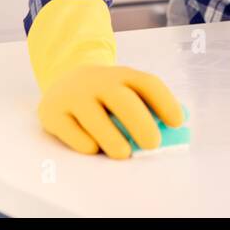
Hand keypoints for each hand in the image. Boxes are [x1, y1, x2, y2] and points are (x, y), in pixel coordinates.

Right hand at [37, 64, 184, 159]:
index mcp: (123, 76)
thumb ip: (147, 109)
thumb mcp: (125, 92)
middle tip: (152, 144)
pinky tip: (93, 147)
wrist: (63, 81)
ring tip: (124, 153)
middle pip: (123, 100)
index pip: (148, 84)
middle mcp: (98, 81)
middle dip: (140, 123)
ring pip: (95, 118)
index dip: (165, 102)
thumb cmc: (106, 98)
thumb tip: (172, 133)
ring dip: (113, 138)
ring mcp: (74, 95)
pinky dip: (85, 143)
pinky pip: (71, 132)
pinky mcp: (52, 112)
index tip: (177, 123)